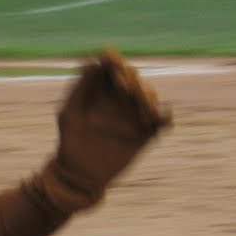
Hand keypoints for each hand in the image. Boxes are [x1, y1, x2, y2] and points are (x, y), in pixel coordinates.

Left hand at [38, 48, 171, 211]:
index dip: (114, 61)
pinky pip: (162, 121)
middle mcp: (118, 97)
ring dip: (148, 96)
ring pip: (150, 94)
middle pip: (133, 75)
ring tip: (142, 108)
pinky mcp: (145, 133)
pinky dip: (165, 116)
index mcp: (99, 88)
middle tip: (125, 90)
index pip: (111, 63)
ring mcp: (133, 114)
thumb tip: (92, 62)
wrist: (80, 174)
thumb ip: (80, 88)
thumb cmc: (70, 142)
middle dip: (132, 79)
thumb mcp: (70, 113)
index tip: (113, 69)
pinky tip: (160, 118)